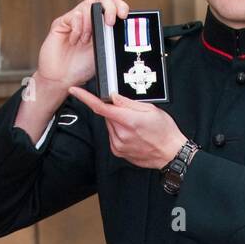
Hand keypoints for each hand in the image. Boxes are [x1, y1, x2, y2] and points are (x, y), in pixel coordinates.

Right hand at [35, 0, 129, 91]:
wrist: (61, 78)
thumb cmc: (81, 68)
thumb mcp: (103, 54)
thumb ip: (110, 39)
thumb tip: (121, 27)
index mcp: (101, 25)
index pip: (113, 5)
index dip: (120, 5)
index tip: (124, 15)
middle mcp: (88, 19)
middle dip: (109, 7)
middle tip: (110, 23)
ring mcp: (75, 19)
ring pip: (87, 4)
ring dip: (90, 24)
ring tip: (85, 42)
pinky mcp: (62, 22)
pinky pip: (74, 16)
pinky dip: (77, 29)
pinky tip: (74, 42)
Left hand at [67, 86, 186, 169]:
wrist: (170, 153)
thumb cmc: (164, 131)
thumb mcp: (150, 109)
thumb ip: (128, 103)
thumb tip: (113, 96)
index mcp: (128, 121)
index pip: (100, 107)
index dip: (85, 98)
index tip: (74, 90)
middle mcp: (120, 134)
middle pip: (107, 115)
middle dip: (116, 111)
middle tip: (133, 114)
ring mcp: (118, 145)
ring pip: (110, 126)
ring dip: (118, 122)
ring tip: (136, 127)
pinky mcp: (118, 152)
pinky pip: (113, 136)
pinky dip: (119, 132)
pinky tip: (133, 135)